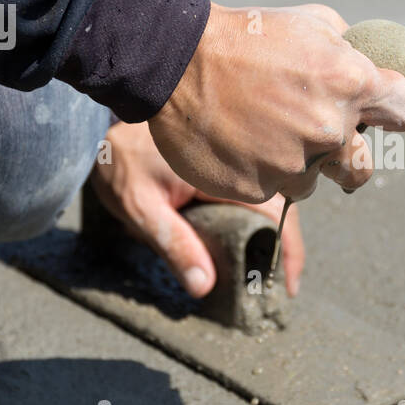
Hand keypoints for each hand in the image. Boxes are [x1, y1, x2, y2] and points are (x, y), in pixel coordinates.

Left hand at [88, 120, 304, 297]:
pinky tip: (244, 245)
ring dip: (269, 237)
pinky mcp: (225, 169)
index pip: (274, 214)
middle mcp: (240, 166)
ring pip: (267, 205)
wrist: (116, 117)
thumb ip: (173, 243)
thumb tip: (204, 286)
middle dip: (282, 250)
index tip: (288, 286)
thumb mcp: (141, 206)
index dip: (288, 251)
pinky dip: (253, 224)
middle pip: (279, 211)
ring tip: (261, 272)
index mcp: (228, 173)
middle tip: (273, 288)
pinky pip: (249, 198)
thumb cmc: (124, 162)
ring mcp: (234, 166)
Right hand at [147, 3, 404, 203]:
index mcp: (351, 84)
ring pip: (313, 181)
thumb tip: (379, 72)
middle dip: (347, 155)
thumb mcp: (312, 22)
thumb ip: (353, 53)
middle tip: (320, 139)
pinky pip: (271, 188)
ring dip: (296, 163)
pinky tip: (239, 141)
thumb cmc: (248, 36)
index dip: (394, 112)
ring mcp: (293, 165)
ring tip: (262, 130)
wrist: (177, 60)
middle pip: (362, 166)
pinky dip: (259, 170)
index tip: (383, 115)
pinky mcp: (257, 188)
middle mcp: (329, 129)